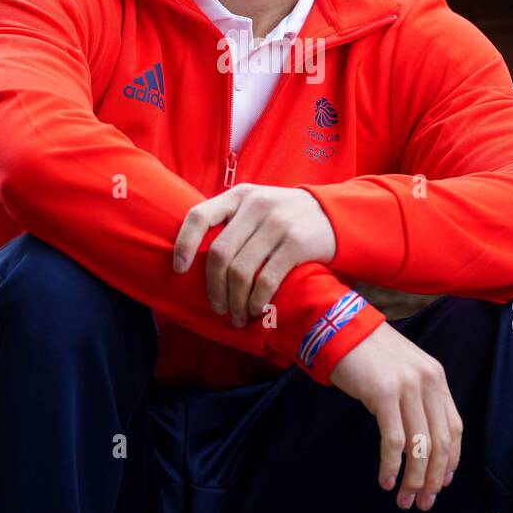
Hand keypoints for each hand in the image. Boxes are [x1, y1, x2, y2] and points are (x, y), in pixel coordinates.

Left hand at [172, 184, 336, 327]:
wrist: (333, 214)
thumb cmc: (285, 216)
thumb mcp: (257, 204)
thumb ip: (231, 220)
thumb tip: (194, 254)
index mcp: (239, 196)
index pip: (199, 216)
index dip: (184, 244)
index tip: (178, 270)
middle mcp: (256, 206)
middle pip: (220, 253)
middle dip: (214, 288)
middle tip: (217, 308)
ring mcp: (278, 224)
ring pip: (241, 271)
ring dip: (235, 301)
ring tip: (238, 316)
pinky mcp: (297, 244)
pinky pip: (266, 280)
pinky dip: (257, 301)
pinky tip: (257, 309)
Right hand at [328, 323, 462, 512]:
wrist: (340, 327)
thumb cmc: (368, 352)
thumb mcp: (403, 369)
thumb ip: (417, 396)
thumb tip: (422, 439)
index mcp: (436, 376)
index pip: (454, 427)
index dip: (451, 460)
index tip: (443, 483)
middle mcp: (427, 381)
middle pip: (440, 442)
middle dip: (434, 478)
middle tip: (423, 502)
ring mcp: (407, 386)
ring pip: (419, 446)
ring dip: (413, 480)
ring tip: (404, 499)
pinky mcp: (383, 393)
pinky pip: (393, 441)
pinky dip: (391, 466)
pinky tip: (386, 480)